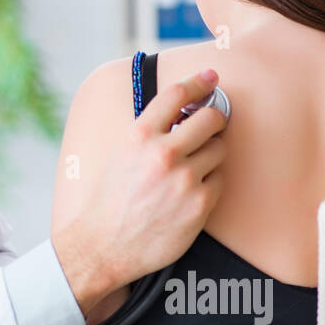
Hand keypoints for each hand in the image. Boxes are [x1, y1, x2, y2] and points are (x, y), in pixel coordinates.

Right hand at [53, 70, 227, 317]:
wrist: (104, 246)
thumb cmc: (110, 201)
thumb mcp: (120, 154)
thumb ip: (148, 132)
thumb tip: (181, 112)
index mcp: (139, 136)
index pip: (176, 95)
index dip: (198, 81)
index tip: (211, 78)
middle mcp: (162, 153)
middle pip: (211, 118)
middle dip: (216, 118)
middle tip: (214, 125)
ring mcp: (183, 179)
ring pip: (219, 150)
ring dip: (212, 154)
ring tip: (193, 167)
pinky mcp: (199, 204)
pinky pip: (220, 181)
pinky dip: (210, 183)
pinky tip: (191, 192)